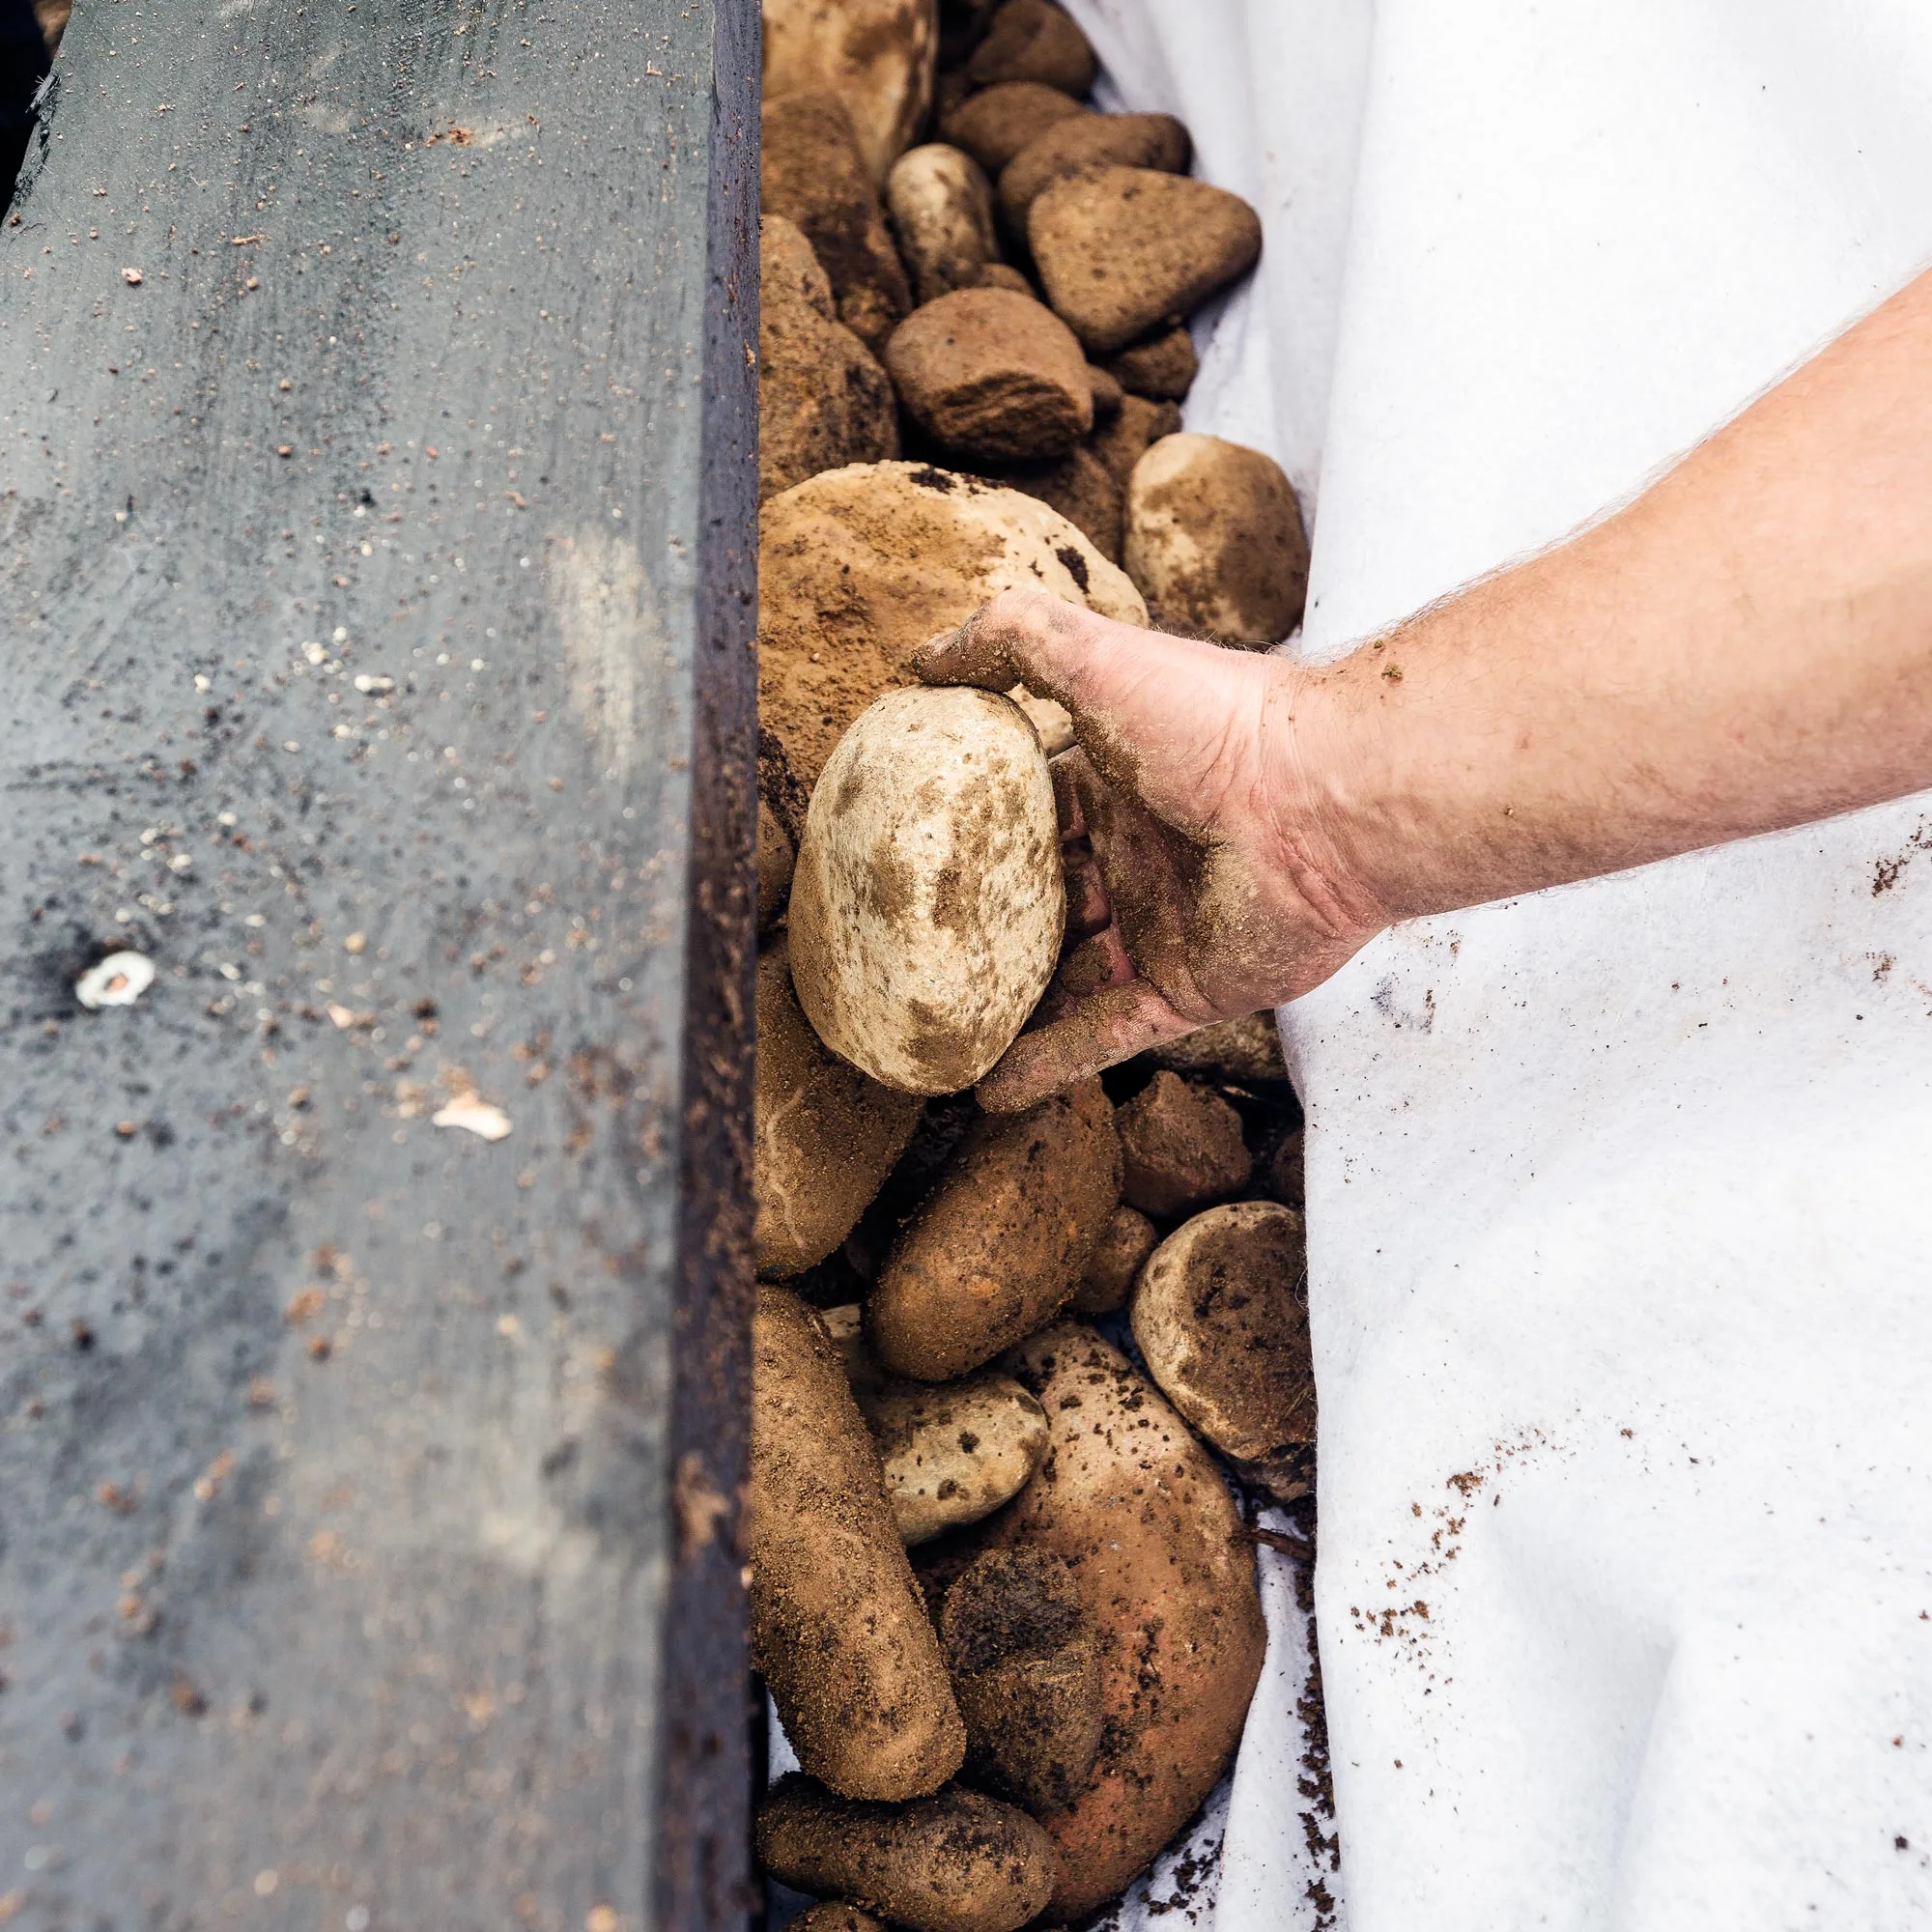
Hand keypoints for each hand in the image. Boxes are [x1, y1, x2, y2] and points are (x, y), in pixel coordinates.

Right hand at [915, 587, 1386, 1110]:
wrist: (1324, 805)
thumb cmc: (1216, 724)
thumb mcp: (1099, 656)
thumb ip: (1011, 639)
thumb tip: (921, 659)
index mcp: (1120, 780)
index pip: (1034, 808)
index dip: (976, 827)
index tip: (914, 849)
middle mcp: (1139, 856)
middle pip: (1045, 899)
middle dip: (988, 923)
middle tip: (912, 949)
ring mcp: (1160, 927)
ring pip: (1064, 976)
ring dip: (1008, 1005)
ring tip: (937, 1028)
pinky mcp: (1184, 989)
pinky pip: (1103, 1035)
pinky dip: (1048, 1065)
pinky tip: (988, 1089)